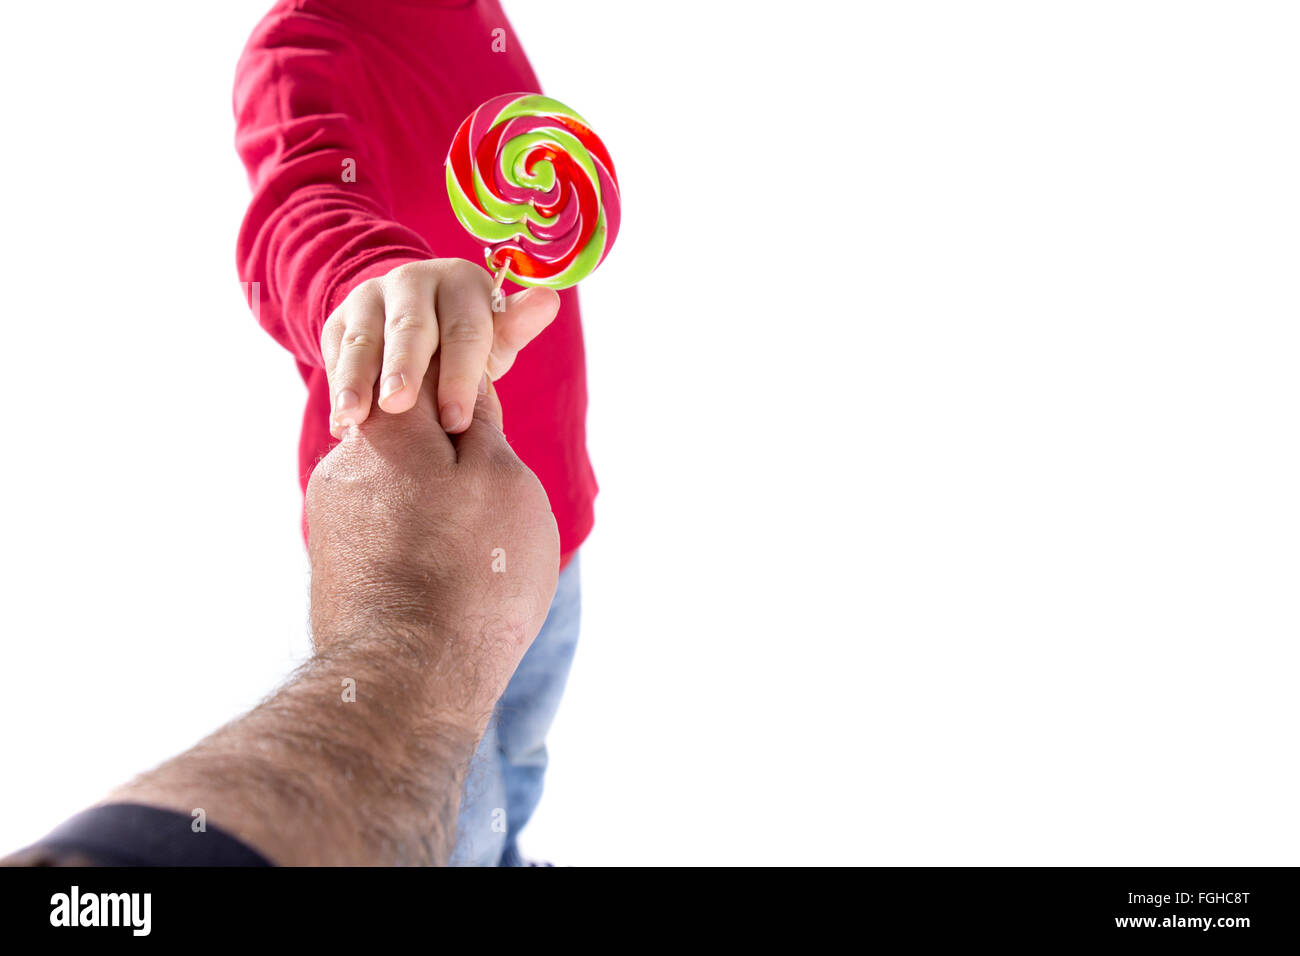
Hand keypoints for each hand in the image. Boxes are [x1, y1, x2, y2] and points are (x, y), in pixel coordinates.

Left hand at [305, 363, 559, 715]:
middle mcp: (347, 463)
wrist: (406, 680)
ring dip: (437, 498)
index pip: (427, 362)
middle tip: (500, 495)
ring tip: (479, 550)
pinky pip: (385, 528)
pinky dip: (418, 537)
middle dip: (455, 448)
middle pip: (410, 428)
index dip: (470, 367)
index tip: (500, 381)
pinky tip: (448, 578)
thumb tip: (464, 391)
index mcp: (390, 426)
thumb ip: (480, 423)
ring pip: (399, 483)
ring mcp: (332, 516)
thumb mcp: (500, 479)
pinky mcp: (333, 564)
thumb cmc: (471, 571)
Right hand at [320, 258, 560, 436]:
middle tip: (399, 406)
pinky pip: (335, 355)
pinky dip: (337, 390)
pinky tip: (340, 425)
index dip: (460, 376)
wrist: (409, 319)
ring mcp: (371, 298)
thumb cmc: (464, 338)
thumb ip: (516, 325)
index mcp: (461, 284)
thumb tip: (548, 301)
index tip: (456, 421)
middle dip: (403, 369)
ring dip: (356, 380)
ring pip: (363, 340)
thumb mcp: (493, 332)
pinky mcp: (338, 320)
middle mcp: (413, 283)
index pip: (464, 331)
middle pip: (409, 329)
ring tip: (352, 417)